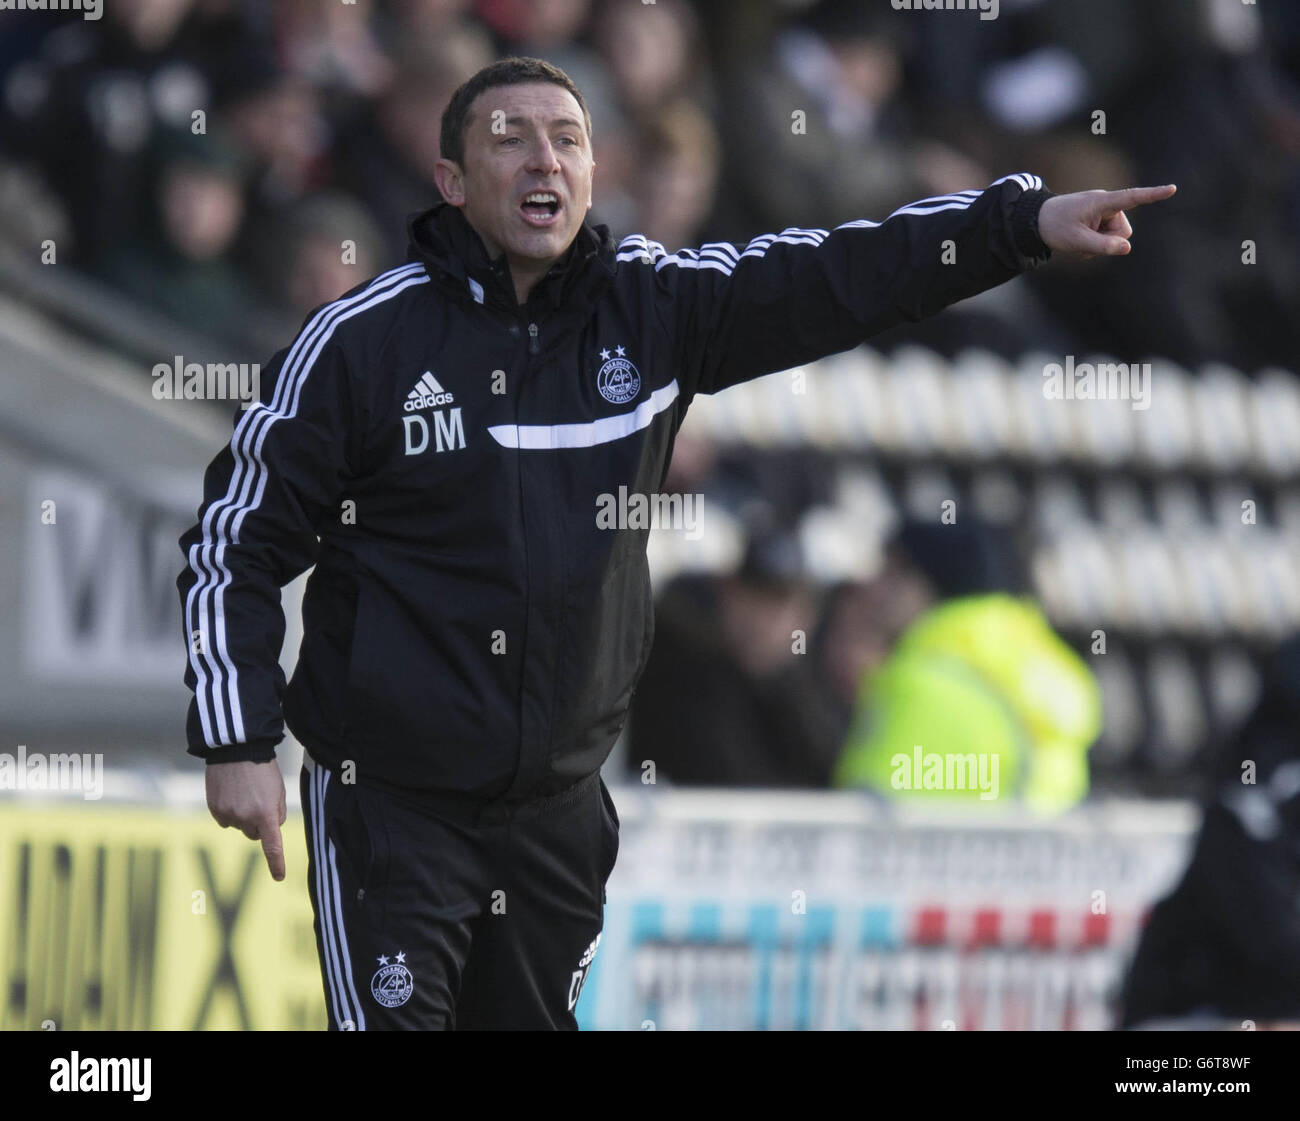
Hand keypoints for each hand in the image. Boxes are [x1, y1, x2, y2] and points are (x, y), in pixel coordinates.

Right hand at [205, 759, 286, 880]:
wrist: (236, 749)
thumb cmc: (263, 768)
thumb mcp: (278, 790)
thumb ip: (277, 813)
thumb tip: (269, 829)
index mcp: (266, 814)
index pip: (272, 846)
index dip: (276, 863)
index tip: (278, 876)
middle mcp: (245, 818)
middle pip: (254, 835)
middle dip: (259, 825)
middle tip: (259, 802)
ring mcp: (228, 815)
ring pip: (239, 827)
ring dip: (243, 817)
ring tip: (245, 793)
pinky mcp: (214, 809)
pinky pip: (225, 820)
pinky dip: (229, 812)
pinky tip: (232, 794)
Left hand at [1037, 185, 1176, 259]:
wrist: (1035, 221)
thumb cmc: (1054, 227)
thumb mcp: (1077, 241)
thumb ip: (1102, 246)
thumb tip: (1127, 248)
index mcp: (1102, 202)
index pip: (1132, 198)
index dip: (1153, 195)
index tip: (1172, 188)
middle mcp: (1106, 204)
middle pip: (1123, 231)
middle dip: (1109, 242)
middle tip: (1083, 244)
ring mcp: (1102, 212)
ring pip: (1116, 236)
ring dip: (1100, 245)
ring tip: (1079, 243)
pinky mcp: (1098, 219)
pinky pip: (1107, 237)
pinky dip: (1096, 244)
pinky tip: (1080, 243)